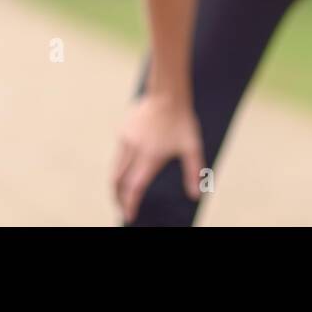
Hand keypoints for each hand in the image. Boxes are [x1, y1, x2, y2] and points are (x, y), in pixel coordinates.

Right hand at [112, 93, 204, 222]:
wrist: (168, 94)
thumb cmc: (183, 122)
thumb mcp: (192, 147)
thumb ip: (193, 172)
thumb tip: (196, 195)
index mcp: (151, 156)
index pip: (134, 187)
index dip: (130, 204)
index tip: (129, 217)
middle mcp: (135, 150)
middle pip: (118, 182)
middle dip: (118, 199)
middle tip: (123, 208)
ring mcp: (126, 140)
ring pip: (115, 169)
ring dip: (116, 185)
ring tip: (121, 194)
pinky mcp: (122, 132)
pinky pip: (118, 155)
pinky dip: (119, 167)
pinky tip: (126, 171)